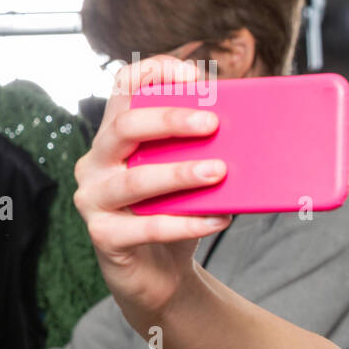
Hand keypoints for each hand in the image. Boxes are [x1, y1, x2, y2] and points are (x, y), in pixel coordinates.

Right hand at [73, 55, 229, 319]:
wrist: (160, 276)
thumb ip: (205, 151)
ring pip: (134, 180)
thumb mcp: (190, 176)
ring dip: (180, 174)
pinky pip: (147, 227)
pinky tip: (219, 219)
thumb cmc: (177, 214)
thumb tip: (254, 131)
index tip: (197, 77)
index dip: (156, 72)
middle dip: (171, 120)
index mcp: (116, 135)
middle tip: (213, 123)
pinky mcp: (104, 237)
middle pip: (126, 126)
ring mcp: (94, 198)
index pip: (124, 86)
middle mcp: (96, 161)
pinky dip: (187, 224)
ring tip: (219, 172)